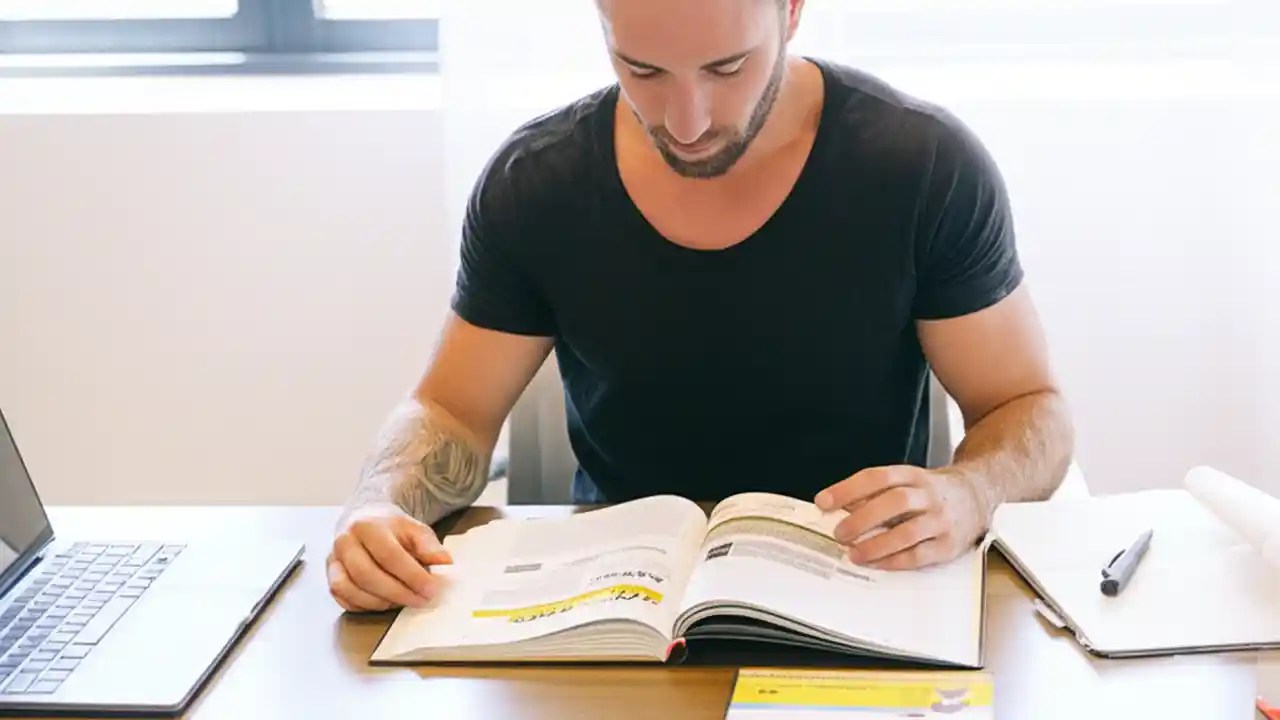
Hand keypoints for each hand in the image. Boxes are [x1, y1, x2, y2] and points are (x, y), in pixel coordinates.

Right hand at [327, 502, 452, 611]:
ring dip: (380, 602)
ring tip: (403, 600)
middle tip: (420, 600)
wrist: (364, 518)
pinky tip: (383, 602)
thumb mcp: (414, 528)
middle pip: (367, 575)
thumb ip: (430, 545)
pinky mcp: (328, 576)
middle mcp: (344, 542)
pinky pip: (342, 598)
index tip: (431, 589)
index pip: (389, 555)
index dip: (411, 575)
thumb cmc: (390, 527)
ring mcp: (333, 560)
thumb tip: (444, 563)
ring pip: (351, 589)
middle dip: (397, 593)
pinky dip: (364, 606)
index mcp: (367, 526)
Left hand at [814, 466, 987, 570]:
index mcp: (913, 475)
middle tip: (839, 532)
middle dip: (863, 518)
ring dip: (877, 544)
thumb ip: (875, 493)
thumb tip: (839, 508)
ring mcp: (941, 520)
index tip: (823, 502)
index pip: (877, 477)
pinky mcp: (949, 545)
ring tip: (853, 553)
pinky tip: (876, 563)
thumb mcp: (906, 482)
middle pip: (894, 502)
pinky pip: (920, 555)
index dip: (848, 489)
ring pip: (908, 531)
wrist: (978, 495)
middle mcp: (929, 495)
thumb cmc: (931, 492)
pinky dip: (895, 561)